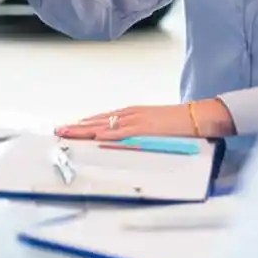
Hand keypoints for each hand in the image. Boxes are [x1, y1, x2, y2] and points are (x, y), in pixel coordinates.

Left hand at [54, 100, 234, 140]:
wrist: (199, 116)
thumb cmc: (179, 125)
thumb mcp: (154, 128)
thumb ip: (140, 134)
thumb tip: (128, 142)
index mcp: (132, 115)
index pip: (102, 119)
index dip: (84, 124)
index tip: (69, 128)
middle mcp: (130, 114)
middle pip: (98, 120)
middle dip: (77, 126)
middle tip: (58, 130)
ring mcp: (137, 120)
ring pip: (104, 125)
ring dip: (84, 129)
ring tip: (67, 133)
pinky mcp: (146, 128)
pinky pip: (123, 132)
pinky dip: (108, 134)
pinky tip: (95, 137)